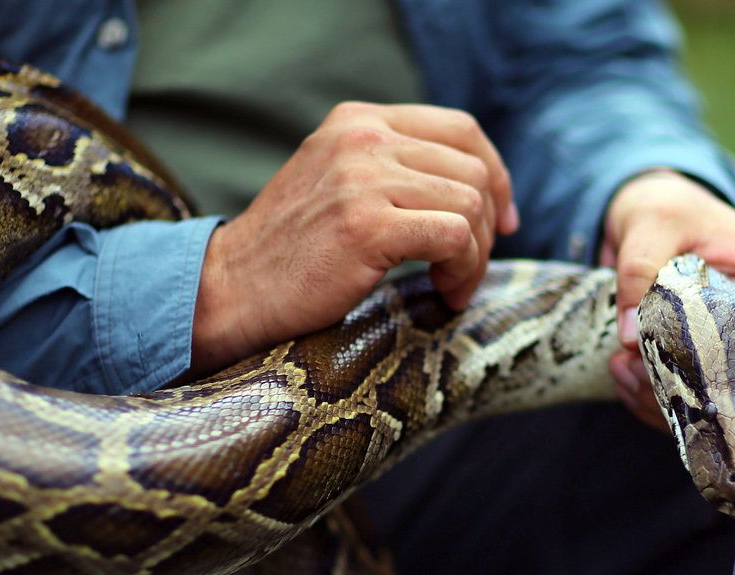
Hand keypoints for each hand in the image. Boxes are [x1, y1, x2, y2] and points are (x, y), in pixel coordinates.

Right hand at [188, 102, 518, 375]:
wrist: (231, 289)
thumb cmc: (291, 252)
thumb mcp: (338, 184)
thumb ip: (393, 170)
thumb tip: (475, 189)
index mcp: (358, 121)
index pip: (461, 129)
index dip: (496, 175)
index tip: (502, 221)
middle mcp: (363, 138)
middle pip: (473, 170)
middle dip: (487, 227)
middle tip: (468, 269)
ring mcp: (363, 178)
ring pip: (469, 203)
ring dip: (475, 255)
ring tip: (451, 286)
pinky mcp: (366, 224)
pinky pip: (454, 236)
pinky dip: (463, 270)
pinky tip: (444, 292)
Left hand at [600, 171, 734, 429]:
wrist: (641, 211)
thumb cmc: (663, 208)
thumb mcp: (652, 224)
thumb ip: (640, 270)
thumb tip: (630, 338)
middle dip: (704, 398)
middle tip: (646, 376)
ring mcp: (728, 344)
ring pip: (717, 401)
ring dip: (667, 402)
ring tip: (623, 372)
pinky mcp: (695, 358)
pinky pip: (684, 398)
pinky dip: (650, 400)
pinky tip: (620, 377)